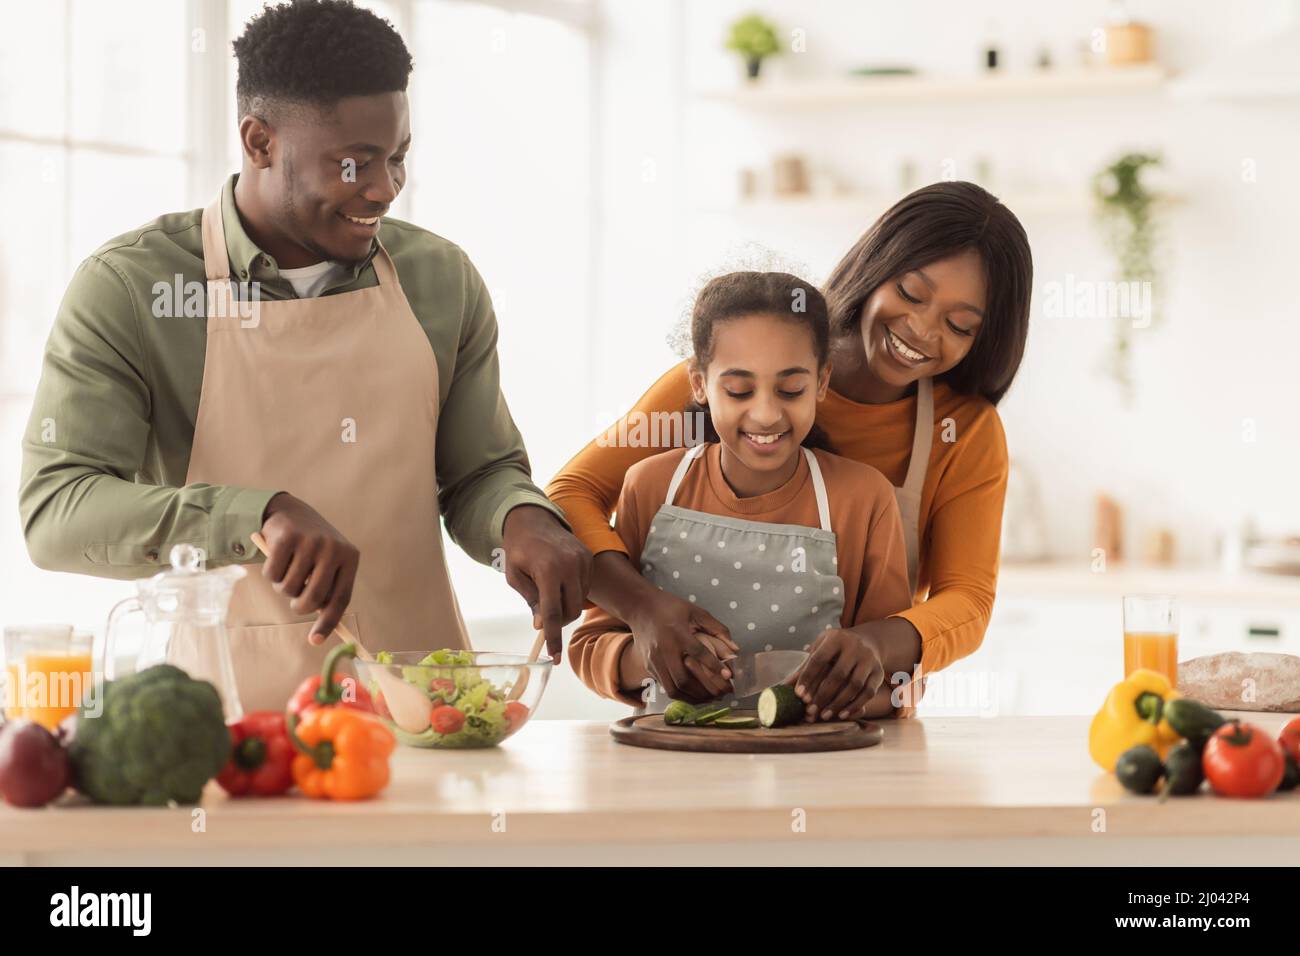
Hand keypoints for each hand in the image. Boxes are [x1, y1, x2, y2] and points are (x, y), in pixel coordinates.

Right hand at [259, 493, 360, 644]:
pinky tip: (276, 559)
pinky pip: (273, 574)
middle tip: (295, 601)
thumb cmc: (311, 547)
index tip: (314, 640)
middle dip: (299, 607)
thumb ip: (327, 589)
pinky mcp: (287, 538)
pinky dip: (271, 574)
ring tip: (287, 572)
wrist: (290, 511)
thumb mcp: (328, 562)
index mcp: (350, 557)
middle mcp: (333, 549)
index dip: (328, 622)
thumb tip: (321, 630)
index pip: (341, 599)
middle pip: (313, 599)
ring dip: (283, 588)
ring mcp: (310, 542)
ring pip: (290, 588)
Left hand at [501, 505, 592, 661]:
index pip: (551, 613)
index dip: (552, 638)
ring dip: (565, 607)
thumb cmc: (519, 550)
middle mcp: (569, 565)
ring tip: (549, 594)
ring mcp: (583, 561)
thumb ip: (531, 600)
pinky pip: (584, 588)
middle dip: (558, 622)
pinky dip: (572, 593)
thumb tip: (541, 625)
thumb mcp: (515, 577)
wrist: (533, 520)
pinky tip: (559, 582)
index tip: (553, 658)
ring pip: (579, 601)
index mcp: (547, 571)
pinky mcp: (589, 558)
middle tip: (543, 619)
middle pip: (570, 611)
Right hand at [627, 589, 739, 703]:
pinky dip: (682, 694)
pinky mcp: (649, 667)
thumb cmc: (671, 607)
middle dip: (704, 691)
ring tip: (710, 699)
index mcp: (678, 632)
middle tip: (721, 694)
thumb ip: (717, 629)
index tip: (729, 676)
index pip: (698, 652)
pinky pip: (666, 687)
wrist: (640, 607)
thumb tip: (736, 649)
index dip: (714, 666)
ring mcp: (654, 660)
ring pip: (673, 688)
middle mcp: (664, 648)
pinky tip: (694, 695)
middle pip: (683, 678)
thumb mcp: (696, 611)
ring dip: (693, 697)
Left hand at [792, 628, 885, 721]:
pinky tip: (841, 714)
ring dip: (838, 703)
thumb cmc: (836, 649)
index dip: (808, 678)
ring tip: (823, 715)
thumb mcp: (820, 649)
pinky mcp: (879, 673)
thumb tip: (783, 686)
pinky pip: (867, 692)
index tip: (799, 696)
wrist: (868, 642)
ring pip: (854, 685)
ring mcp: (869, 659)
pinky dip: (854, 705)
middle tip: (810, 711)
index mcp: (836, 638)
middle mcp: (855, 646)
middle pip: (838, 675)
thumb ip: (804, 667)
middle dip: (822, 695)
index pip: (819, 659)